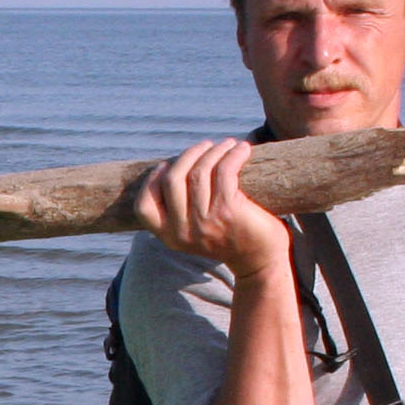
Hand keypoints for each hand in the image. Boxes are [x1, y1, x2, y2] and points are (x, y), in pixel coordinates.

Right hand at [136, 138, 291, 278]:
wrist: (260, 260)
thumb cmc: (228, 237)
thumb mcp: (195, 230)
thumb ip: (180, 210)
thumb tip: (177, 166)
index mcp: (170, 236)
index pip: (144, 206)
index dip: (152, 180)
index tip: (168, 164)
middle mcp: (184, 231)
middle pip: (172, 180)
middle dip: (188, 155)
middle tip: (206, 145)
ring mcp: (205, 221)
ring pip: (199, 172)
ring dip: (214, 151)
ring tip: (227, 144)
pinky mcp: (228, 211)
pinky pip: (224, 171)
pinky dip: (233, 155)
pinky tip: (242, 149)